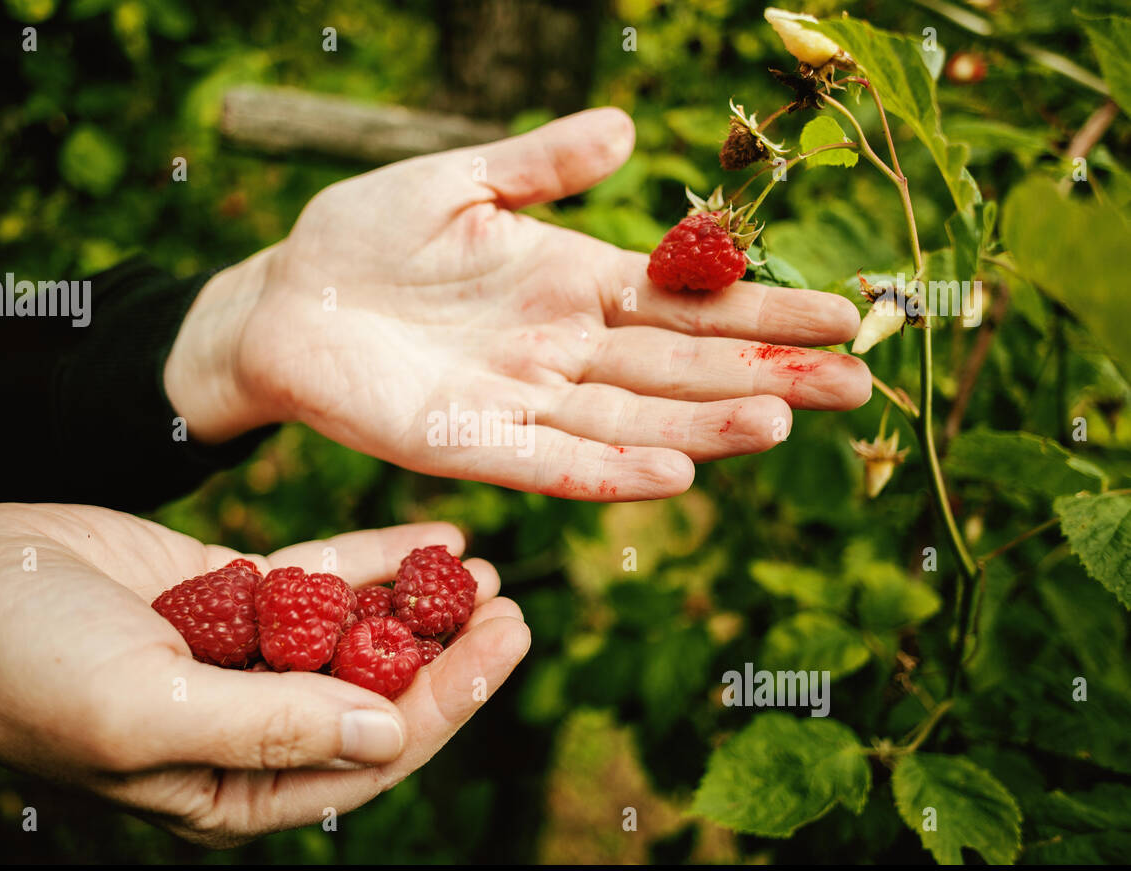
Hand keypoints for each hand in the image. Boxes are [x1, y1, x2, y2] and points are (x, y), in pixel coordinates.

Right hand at [0, 504, 527, 845]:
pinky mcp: (225, 596)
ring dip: (420, 607)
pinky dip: (371, 563)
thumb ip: (271, 729)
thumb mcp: (148, 712)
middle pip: (377, 695)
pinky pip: (316, 583)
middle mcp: (250, 728)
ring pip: (356, 637)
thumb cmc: (24, 671)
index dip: (448, 701)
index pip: (372, 754)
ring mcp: (241, 658)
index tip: (507, 643)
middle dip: (448, 655)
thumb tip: (387, 741)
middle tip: (512, 609)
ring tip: (484, 573)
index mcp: (236, 787)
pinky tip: (429, 541)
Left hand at [166, 107, 870, 499]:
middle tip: (858, 380)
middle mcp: (561, 349)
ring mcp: (520, 401)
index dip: (762, 309)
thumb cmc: (362, 240)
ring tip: (784, 421)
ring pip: (632, 420)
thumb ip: (539, 164)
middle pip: (680, 368)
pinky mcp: (468, 445)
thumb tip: (630, 129)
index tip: (845, 312)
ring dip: (705, 425)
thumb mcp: (456, 182)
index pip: (685, 301)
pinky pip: (552, 463)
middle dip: (767, 373)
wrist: (281, 302)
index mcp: (568, 282)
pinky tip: (676, 473)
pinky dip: (611, 470)